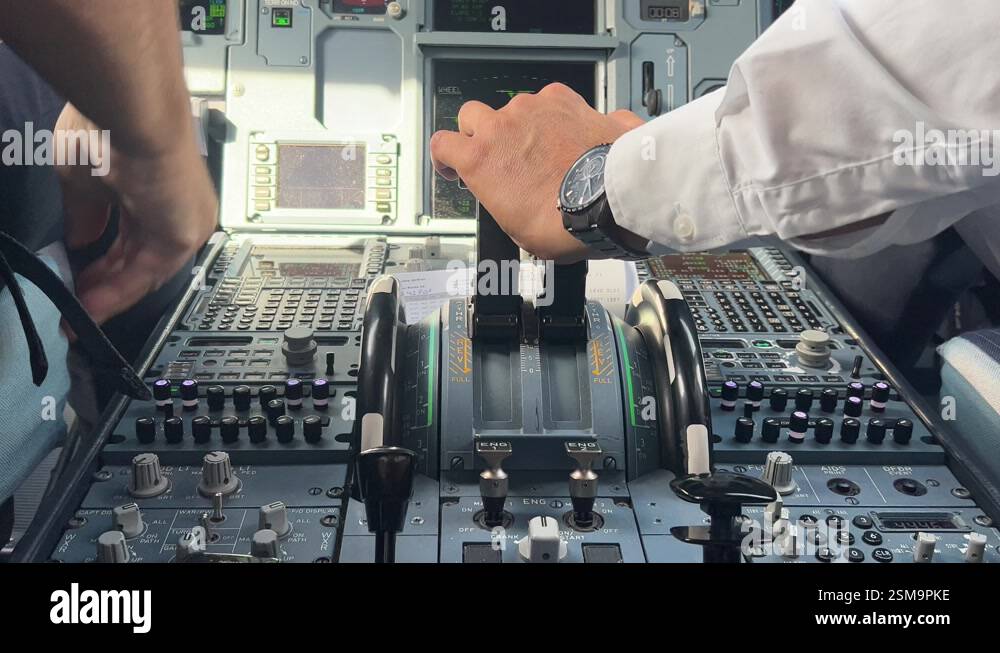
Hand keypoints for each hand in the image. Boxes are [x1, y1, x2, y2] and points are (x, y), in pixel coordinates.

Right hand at [56, 104, 217, 323]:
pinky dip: (118, 293)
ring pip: (144, 271)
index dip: (101, 264)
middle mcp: (175, 211)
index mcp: (155, 194)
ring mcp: (184, 223)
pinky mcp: (183, 235)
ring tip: (78, 317)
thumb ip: (85, 216)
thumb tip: (78, 241)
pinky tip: (91, 307)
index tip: (75, 281)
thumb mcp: (84, 183)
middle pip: (138, 260)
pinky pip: (149, 274)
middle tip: (75, 307)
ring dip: (109, 297)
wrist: (127, 112)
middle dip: (104, 286)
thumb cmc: (107, 130)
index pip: (130, 239)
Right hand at [430, 83, 644, 261]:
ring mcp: (534, 108)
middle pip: (472, 115)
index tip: (453, 163)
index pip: (442, 145)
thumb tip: (513, 199)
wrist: (609, 200)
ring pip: (516, 108)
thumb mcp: (517, 229)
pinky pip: (554, 101)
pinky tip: (572, 138)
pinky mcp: (567, 100)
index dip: (446, 156)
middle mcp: (502, 125)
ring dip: (525, 126)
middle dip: (481, 132)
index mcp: (480, 159)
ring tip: (546, 150)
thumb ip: (503, 200)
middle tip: (500, 153)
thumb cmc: (564, 219)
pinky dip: (559, 116)